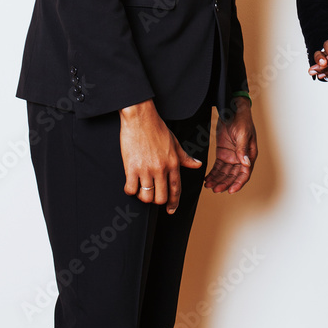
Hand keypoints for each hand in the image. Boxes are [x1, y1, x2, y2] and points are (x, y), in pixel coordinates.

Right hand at [120, 99, 202, 213]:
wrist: (140, 118)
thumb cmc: (157, 129)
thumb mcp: (175, 143)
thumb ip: (185, 157)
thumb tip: (197, 165)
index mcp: (173, 163)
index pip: (176, 189)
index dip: (173, 202)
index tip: (171, 210)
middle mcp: (161, 168)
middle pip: (161, 197)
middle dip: (157, 201)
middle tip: (152, 196)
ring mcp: (146, 169)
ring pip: (146, 196)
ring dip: (143, 197)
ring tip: (141, 190)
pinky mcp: (131, 168)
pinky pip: (131, 189)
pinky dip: (131, 190)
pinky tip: (131, 184)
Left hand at [204, 98, 257, 193]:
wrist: (232, 110)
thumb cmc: (242, 120)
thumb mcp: (242, 134)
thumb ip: (242, 149)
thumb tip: (246, 164)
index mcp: (249, 154)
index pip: (245, 173)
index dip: (238, 183)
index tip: (231, 190)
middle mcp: (241, 158)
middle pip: (233, 175)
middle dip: (225, 183)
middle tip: (215, 189)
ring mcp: (231, 157)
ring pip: (225, 173)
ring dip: (217, 180)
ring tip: (209, 186)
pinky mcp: (223, 154)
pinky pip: (218, 167)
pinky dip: (213, 174)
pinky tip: (207, 179)